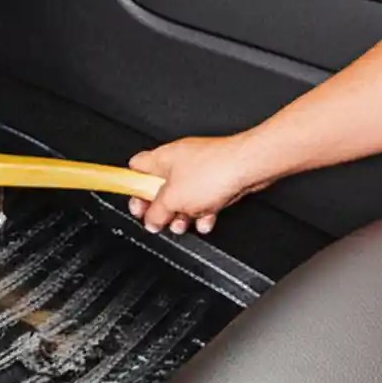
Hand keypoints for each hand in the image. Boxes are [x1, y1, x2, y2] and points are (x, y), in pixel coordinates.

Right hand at [127, 134, 272, 234]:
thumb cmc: (213, 171)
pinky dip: (203, 212)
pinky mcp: (216, 178)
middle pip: (159, 189)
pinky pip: (203, 199)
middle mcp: (178, 161)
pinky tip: (207, 220)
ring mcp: (198, 170)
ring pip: (183, 198)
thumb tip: (150, 221)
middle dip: (162, 210)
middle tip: (163, 220)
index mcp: (160, 158)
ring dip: (183, 215)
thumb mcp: (172, 200)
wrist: (248, 167)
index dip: (132, 190)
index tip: (137, 207)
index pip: (134, 170)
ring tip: (185, 224)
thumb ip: (156, 213)